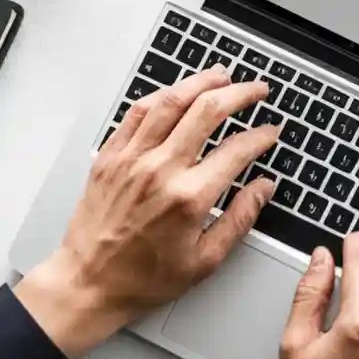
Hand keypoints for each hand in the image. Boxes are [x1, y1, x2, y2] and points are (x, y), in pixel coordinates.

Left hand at [15, 66, 279, 358]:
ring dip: (201, 82)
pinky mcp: (110, 157)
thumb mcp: (205, 261)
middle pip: (207, 111)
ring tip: (221, 75)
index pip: (237, 150)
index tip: (270, 132)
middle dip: (240, 94)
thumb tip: (263, 189)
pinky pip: (137, 112)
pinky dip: (161, 96)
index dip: (261, 136)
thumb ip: (240, 219)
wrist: (88, 283)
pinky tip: (177, 92)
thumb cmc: (142, 278)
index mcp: (188, 198)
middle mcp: (160, 171)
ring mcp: (132, 159)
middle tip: (256, 90)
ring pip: (171, 101)